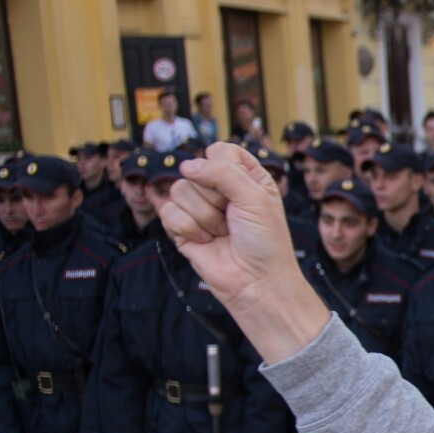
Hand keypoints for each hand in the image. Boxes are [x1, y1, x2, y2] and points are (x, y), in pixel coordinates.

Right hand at [162, 144, 330, 364]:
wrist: (256, 281)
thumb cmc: (265, 240)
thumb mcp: (254, 197)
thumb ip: (222, 173)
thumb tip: (186, 165)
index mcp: (244, 177)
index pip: (220, 151)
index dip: (224, 167)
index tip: (240, 190)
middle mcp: (220, 189)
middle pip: (196, 169)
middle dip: (215, 198)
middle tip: (233, 219)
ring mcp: (199, 208)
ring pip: (179, 189)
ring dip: (204, 216)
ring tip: (222, 232)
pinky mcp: (181, 228)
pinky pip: (168, 212)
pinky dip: (188, 228)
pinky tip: (206, 241)